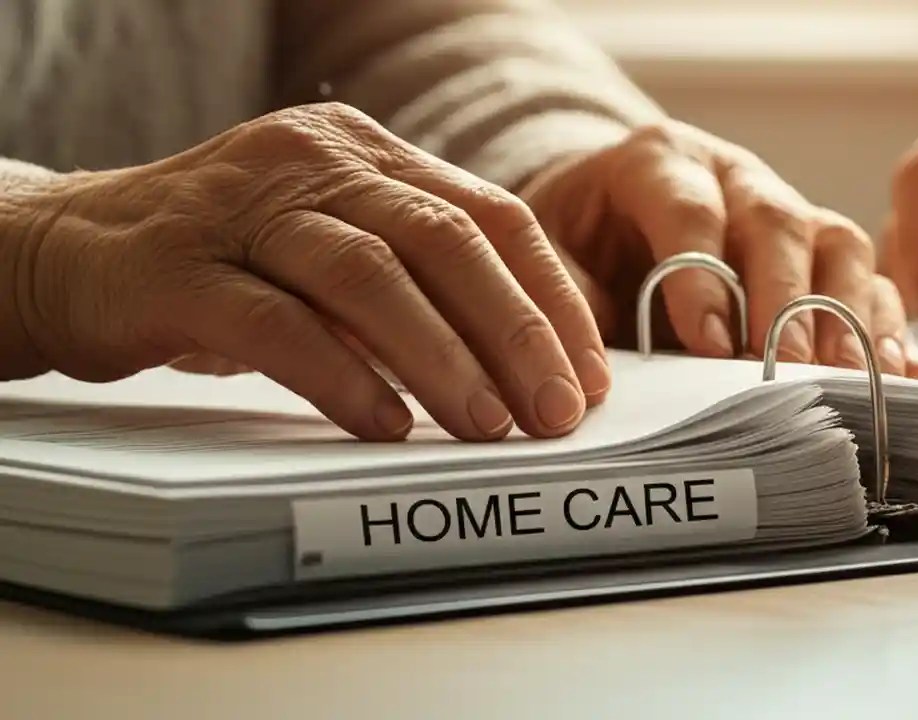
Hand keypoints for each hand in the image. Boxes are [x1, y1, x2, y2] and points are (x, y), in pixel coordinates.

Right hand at [0, 102, 606, 441]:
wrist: (70, 249)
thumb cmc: (230, 263)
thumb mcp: (336, 252)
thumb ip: (419, 284)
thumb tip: (530, 362)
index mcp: (366, 154)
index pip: (489, 215)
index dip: (550, 296)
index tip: (589, 373)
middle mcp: (312, 163)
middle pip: (442, 238)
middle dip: (514, 329)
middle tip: (556, 411)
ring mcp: (241, 208)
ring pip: (366, 276)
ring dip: (441, 358)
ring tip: (489, 425)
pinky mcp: (179, 268)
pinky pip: (276, 323)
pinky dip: (342, 376)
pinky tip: (386, 425)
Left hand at [518, 120, 917, 377]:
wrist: (603, 213)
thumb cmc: (575, 235)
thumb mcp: (547, 253)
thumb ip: (566, 298)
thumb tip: (594, 370)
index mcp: (659, 162)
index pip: (689, 210)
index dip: (702, 277)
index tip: (710, 344)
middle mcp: (734, 177)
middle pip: (777, 222)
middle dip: (786, 300)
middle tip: (790, 368)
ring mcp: (786, 211)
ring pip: (837, 245)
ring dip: (847, 316)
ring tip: (849, 379)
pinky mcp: (820, 253)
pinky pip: (870, 280)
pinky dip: (885, 328)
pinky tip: (895, 375)